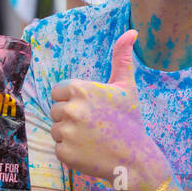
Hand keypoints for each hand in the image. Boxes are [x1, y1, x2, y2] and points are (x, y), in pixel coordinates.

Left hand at [50, 31, 162, 183]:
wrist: (135, 159)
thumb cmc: (130, 119)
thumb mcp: (127, 86)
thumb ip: (122, 57)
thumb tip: (131, 31)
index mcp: (81, 89)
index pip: (59, 91)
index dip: (75, 99)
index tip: (92, 108)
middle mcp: (71, 109)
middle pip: (56, 110)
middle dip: (72, 117)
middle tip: (95, 125)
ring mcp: (66, 132)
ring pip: (56, 129)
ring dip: (70, 134)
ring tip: (92, 138)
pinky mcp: (64, 153)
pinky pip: (58, 147)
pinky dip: (71, 150)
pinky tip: (89, 150)